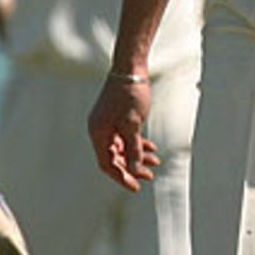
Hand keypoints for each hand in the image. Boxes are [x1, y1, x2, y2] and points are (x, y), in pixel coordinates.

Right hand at [87, 76, 160, 191]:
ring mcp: (107, 124)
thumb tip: (134, 170)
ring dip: (137, 157)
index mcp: (98, 132)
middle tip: (149, 176)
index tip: (136, 186)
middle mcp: (99, 130)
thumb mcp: (133, 125)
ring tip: (156, 161)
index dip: (121, 177)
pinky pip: (125, 138)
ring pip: (121, 149)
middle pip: (114, 158)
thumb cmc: (129, 95)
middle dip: (132, 168)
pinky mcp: (116, 118)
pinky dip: (137, 145)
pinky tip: (151, 148)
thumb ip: (134, 149)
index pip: (107, 163)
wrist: (130, 68)